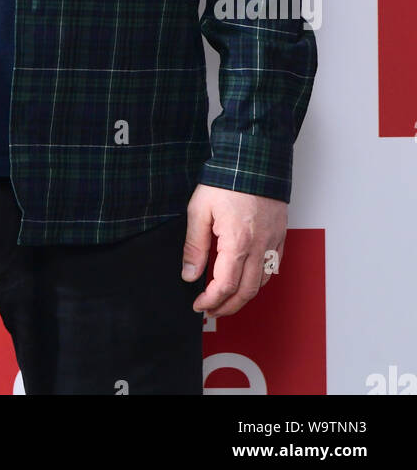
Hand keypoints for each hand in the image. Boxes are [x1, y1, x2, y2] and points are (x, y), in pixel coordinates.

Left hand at [181, 184, 286, 316]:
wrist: (253, 158)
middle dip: (227, 307)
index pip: (225, 286)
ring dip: (244, 297)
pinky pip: (274, 267)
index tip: (199, 304)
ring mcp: (272, 242)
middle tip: (211, 311)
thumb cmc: (226, 180)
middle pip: (246, 292)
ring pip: (263, 283)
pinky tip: (248, 279)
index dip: (210, 300)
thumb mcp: (199, 210)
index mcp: (238, 242)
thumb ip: (194, 246)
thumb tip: (190, 274)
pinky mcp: (280, 235)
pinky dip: (260, 280)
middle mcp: (259, 246)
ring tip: (227, 300)